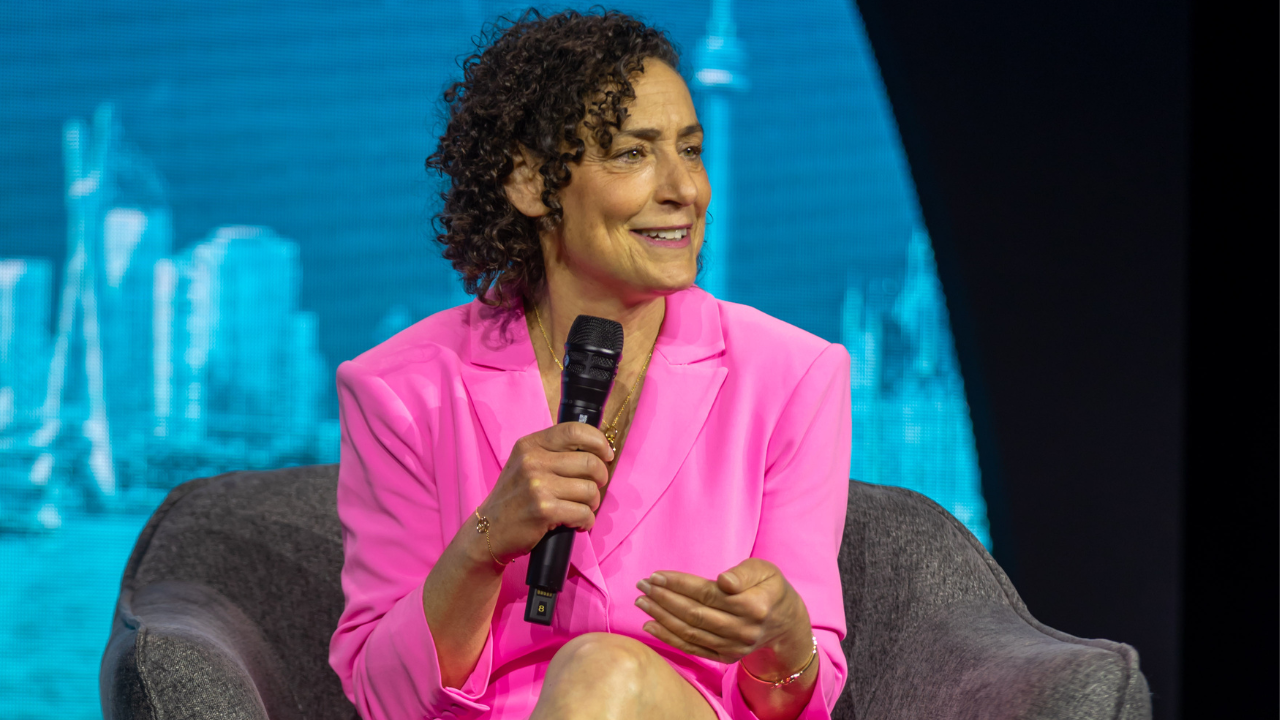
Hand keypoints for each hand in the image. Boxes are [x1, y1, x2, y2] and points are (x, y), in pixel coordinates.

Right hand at [476, 422, 613, 562]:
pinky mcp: (543, 510)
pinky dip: (586, 521)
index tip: (606, 454)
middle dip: (601, 478)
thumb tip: (596, 452)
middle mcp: (532, 461)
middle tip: (594, 489)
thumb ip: (553, 453)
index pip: (574, 430)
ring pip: (590, 490)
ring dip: (593, 503)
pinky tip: (576, 524)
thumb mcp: (525, 464)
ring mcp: (537, 486)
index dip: (598, 441)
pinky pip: (584, 513)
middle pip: (590, 463)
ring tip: (582, 509)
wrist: (488, 531)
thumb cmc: (514, 499)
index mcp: (530, 445)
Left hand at [635, 559, 813, 676]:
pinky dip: (669, 638)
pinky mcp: (726, 656)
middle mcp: (744, 629)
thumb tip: (723, 581)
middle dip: (663, 598)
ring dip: (661, 617)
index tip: (656, 575)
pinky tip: (650, 626)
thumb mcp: (764, 570)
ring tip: (642, 602)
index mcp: (754, 605)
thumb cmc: (769, 588)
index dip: (679, 584)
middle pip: (695, 614)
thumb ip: (744, 573)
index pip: (707, 593)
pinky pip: (693, 648)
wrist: (784, 623)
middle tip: (642, 585)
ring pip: (690, 632)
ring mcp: (734, 646)